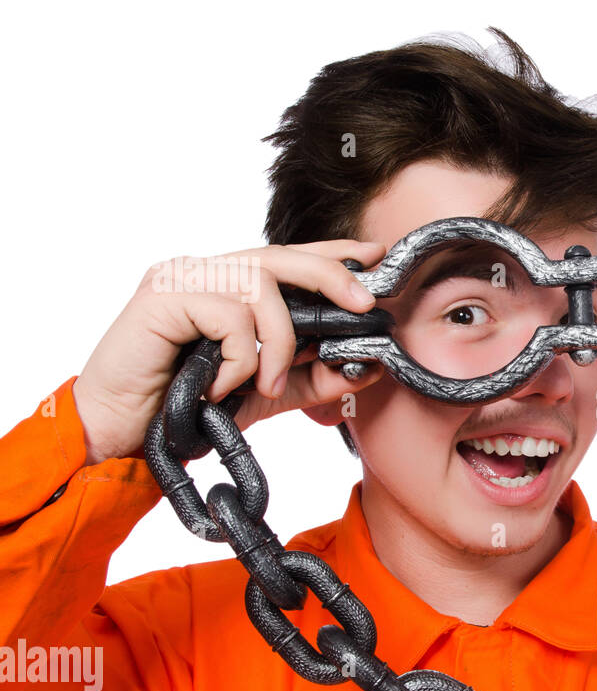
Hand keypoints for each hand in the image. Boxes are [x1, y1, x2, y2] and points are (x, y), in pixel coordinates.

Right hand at [71, 240, 388, 464]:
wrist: (126, 435)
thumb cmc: (188, 407)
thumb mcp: (267, 393)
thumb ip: (315, 377)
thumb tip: (369, 364)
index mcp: (231, 287)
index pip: (289, 259)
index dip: (333, 255)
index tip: (375, 257)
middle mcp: (207, 272)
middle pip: (281, 256)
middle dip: (331, 277)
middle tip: (363, 306)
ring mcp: (182, 278)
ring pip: (260, 286)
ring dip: (278, 342)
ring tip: (263, 383)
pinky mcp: (162, 295)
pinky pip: (229, 314)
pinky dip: (239, 357)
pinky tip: (219, 385)